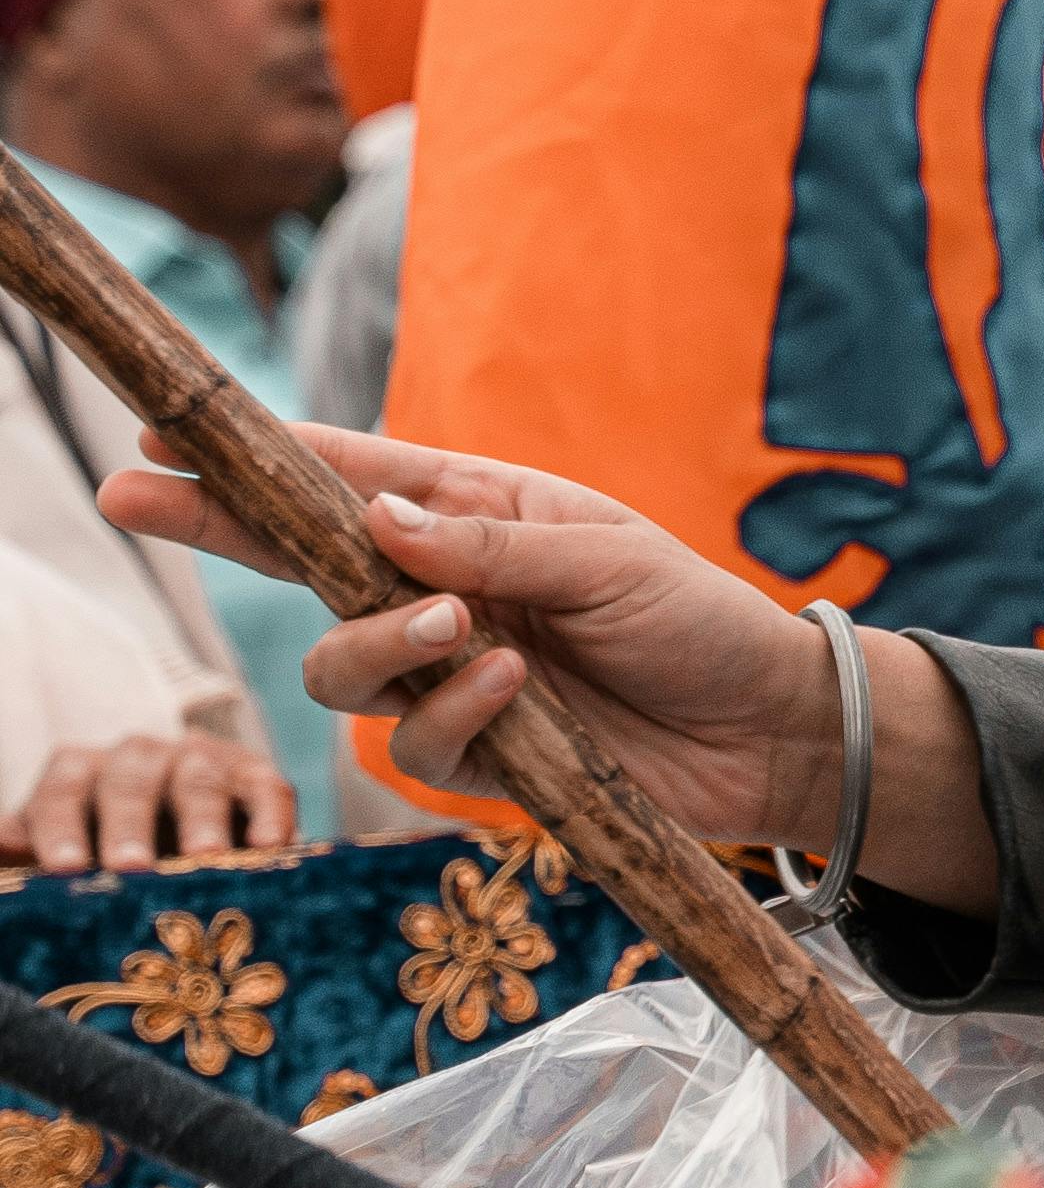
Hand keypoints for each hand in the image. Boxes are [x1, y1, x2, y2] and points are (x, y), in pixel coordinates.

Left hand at [14, 725, 298, 877]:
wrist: (188, 842)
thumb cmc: (108, 859)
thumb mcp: (61, 853)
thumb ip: (26, 851)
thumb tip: (4, 850)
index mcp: (80, 773)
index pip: (61, 791)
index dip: (62, 828)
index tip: (66, 870)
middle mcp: (139, 757)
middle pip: (129, 781)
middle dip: (129, 824)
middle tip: (131, 868)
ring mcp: (201, 762)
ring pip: (197, 778)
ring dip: (201, 820)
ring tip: (205, 860)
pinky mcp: (256, 777)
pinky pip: (266, 788)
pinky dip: (269, 814)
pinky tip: (269, 849)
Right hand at [99, 423, 841, 838]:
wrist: (764, 729)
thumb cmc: (697, 619)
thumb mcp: (606, 556)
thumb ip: (488, 542)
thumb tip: (375, 518)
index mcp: (474, 513)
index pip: (346, 478)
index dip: (255, 459)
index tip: (165, 434)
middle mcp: (444, 589)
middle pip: (297, 564)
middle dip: (214, 529)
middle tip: (135, 499)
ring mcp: (448, 674)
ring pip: (339, 666)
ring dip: (378, 643)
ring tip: (456, 624)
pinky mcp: (472, 753)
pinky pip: (411, 741)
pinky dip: (451, 711)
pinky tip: (514, 685)